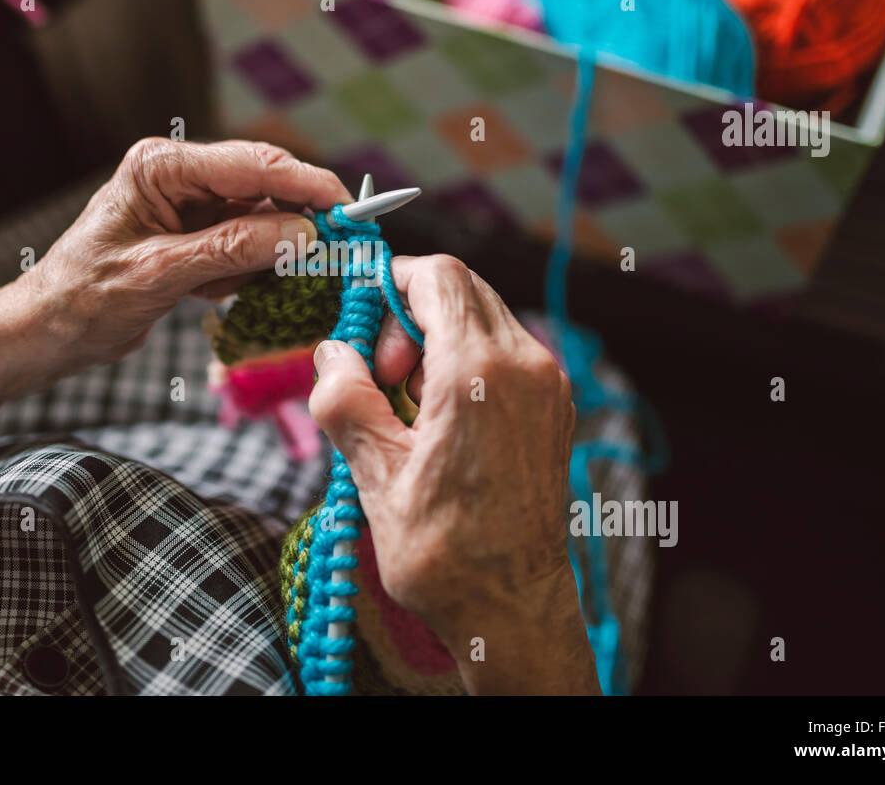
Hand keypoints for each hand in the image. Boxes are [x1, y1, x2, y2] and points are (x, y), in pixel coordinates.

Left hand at [14, 138, 350, 373]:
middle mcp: (179, 174)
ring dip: (266, 253)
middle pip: (264, 183)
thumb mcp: (160, 274)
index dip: (307, 184)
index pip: (252, 164)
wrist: (48, 331)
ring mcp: (189, 203)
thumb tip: (302, 233)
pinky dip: (245, 270)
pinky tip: (209, 294)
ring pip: (261, 216)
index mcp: (162, 166)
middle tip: (332, 250)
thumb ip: (232, 249)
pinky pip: (246, 242)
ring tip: (227, 288)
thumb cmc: (84, 298)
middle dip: (297, 219)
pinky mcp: (196, 233)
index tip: (350, 209)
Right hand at [308, 255, 597, 693]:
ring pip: (483, 318)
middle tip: (380, 379)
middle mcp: (526, 365)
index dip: (389, 286)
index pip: (437, 276)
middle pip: (462, 289)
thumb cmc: (446, 553)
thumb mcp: (374, 474)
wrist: (512, 609)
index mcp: (479, 372)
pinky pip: (504, 352)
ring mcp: (548, 385)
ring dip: (435, 342)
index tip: (361, 333)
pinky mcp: (553, 407)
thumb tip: (331, 353)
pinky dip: (465, 363)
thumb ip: (345, 398)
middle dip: (408, 317)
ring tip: (407, 408)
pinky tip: (439, 420)